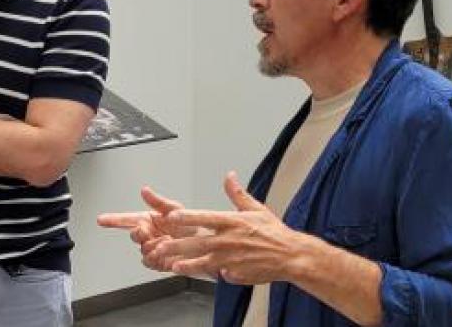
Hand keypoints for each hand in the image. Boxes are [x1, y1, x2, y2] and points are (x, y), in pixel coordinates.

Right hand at [98, 187, 207, 271]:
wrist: (206, 246)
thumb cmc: (191, 226)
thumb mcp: (175, 209)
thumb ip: (158, 201)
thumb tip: (145, 190)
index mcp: (149, 220)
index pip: (126, 219)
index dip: (113, 219)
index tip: (101, 219)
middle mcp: (149, 234)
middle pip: (133, 235)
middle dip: (139, 233)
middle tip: (147, 230)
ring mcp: (153, 248)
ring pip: (142, 249)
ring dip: (153, 245)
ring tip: (166, 242)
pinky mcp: (158, 262)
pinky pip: (149, 261)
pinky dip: (156, 257)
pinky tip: (165, 252)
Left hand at [149, 172, 304, 284]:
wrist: (291, 256)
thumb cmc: (274, 232)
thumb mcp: (256, 208)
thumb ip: (238, 194)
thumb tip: (229, 177)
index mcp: (233, 222)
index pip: (205, 218)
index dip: (187, 218)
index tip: (171, 217)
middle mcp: (230, 240)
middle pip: (199, 242)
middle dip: (178, 246)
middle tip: (160, 247)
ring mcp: (232, 259)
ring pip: (204, 262)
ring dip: (187, 264)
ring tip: (172, 265)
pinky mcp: (236, 273)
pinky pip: (219, 274)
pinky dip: (209, 275)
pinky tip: (196, 276)